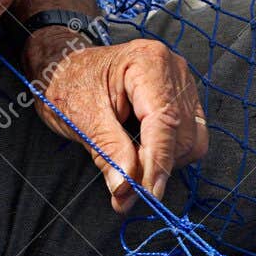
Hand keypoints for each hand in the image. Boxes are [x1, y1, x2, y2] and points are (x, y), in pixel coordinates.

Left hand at [36, 37, 209, 212]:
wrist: (64, 68)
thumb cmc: (69, 83)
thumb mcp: (82, 118)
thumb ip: (108, 152)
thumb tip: (125, 187)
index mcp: (148, 63)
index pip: (165, 121)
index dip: (158, 161)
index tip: (147, 192)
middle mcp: (173, 70)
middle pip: (182, 135)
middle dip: (157, 166)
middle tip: (126, 187)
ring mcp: (181, 85)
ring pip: (191, 141)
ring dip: (163, 163)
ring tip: (129, 165)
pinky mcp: (182, 101)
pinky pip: (189, 138)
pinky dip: (167, 155)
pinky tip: (141, 153)